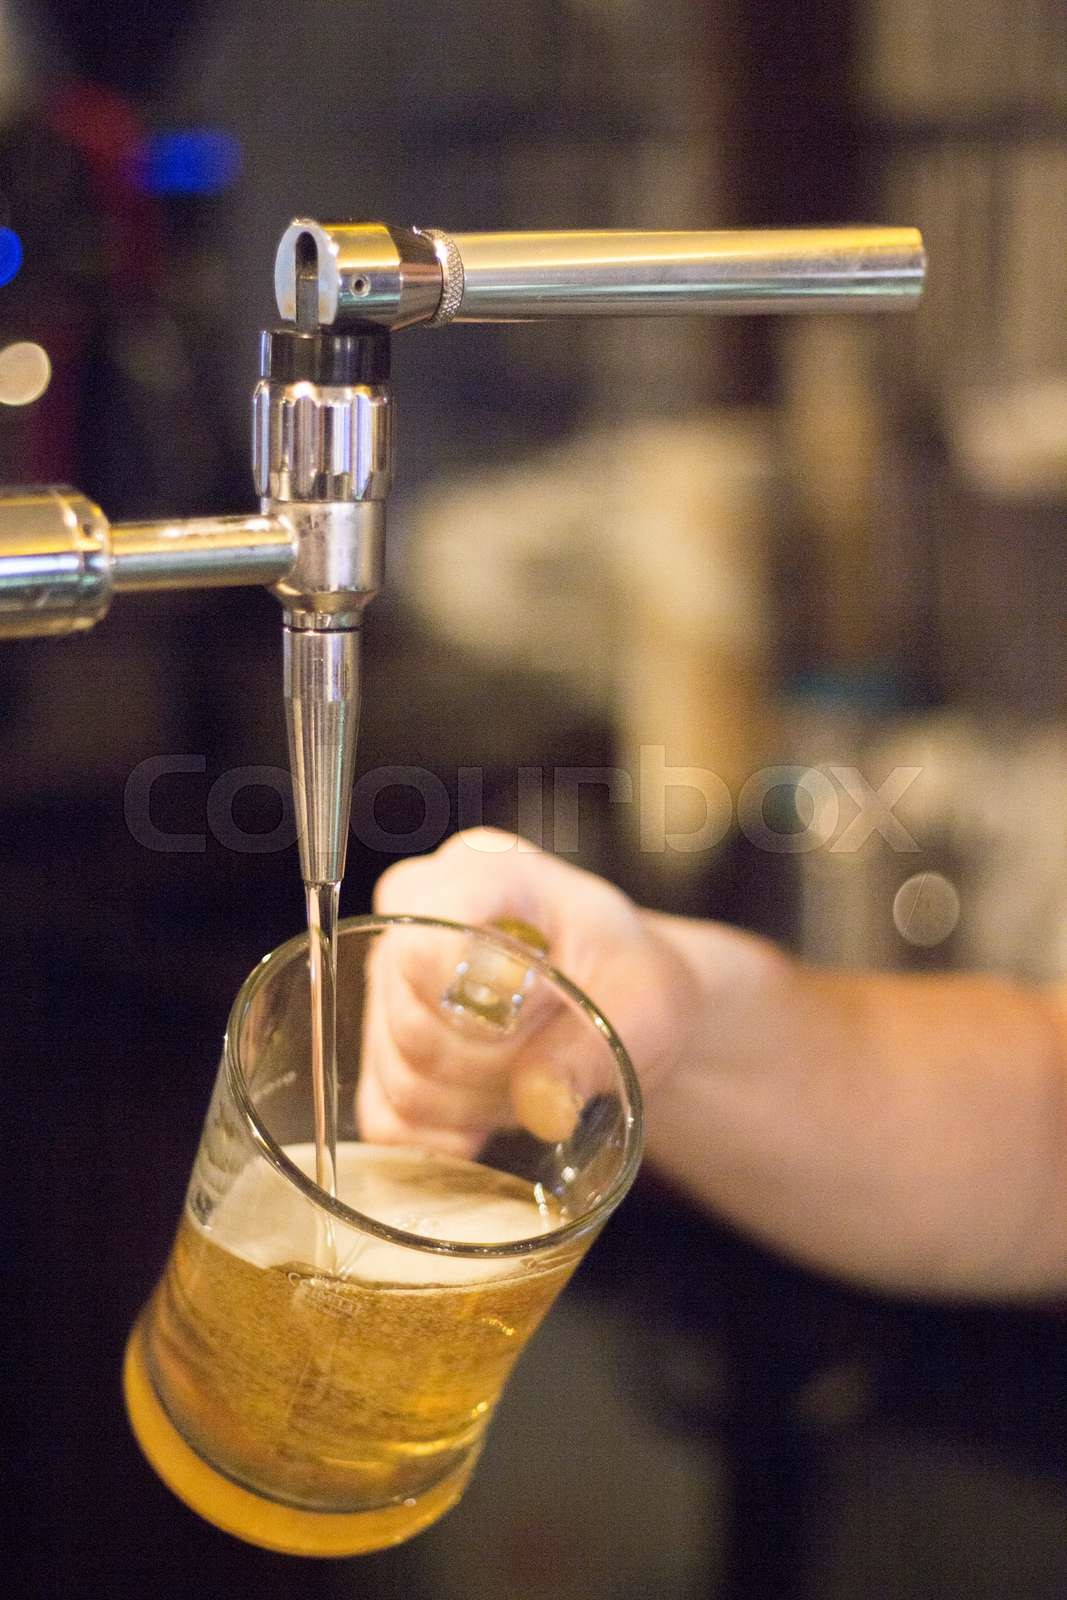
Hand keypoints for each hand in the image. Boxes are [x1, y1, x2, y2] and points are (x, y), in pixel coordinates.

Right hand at [356, 828, 706, 1155]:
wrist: (613, 1004)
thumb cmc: (624, 980)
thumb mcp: (641, 1001)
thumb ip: (590, 1047)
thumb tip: (539, 1104)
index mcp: (480, 871)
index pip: (428, 938)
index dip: (476, 993)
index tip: (543, 1003)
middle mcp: (412, 915)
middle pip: (415, 1024)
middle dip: (497, 1063)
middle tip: (555, 1048)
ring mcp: (382, 983)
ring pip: (402, 1079)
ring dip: (479, 1105)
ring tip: (532, 1074)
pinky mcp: (374, 1050)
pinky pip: (386, 1120)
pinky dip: (446, 1137)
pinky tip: (491, 1115)